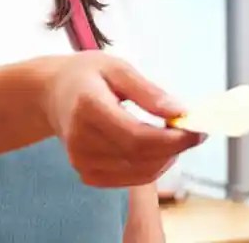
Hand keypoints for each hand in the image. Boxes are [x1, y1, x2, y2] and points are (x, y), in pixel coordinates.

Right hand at [42, 51, 201, 187]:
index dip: (171, 139)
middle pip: (140, 157)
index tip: (197, 129)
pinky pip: (129, 179)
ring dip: (166, 158)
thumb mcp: (118, 68)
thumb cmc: (87, 76)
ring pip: (139, 173)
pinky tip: (155, 147)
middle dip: (175, 148)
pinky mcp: (86, 173)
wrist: (51, 93)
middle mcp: (81, 139)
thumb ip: (149, 92)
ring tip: (174, 136)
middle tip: (194, 132)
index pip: (136, 136)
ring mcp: (81, 161)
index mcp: (88, 107)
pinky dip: (150, 167)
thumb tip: (181, 111)